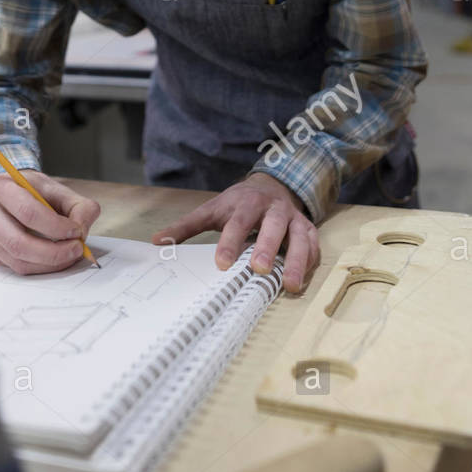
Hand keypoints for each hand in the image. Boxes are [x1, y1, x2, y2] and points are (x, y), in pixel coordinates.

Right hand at [0, 171, 99, 275]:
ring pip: (17, 260)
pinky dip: (40, 268)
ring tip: (69, 254)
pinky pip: (16, 267)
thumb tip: (81, 231)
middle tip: (76, 249)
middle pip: (18, 242)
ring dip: (49, 263)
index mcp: (1, 186)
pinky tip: (54, 258)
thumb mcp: (63, 191)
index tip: (76, 231)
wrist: (19, 195)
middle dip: (53, 252)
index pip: (27, 212)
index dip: (55, 226)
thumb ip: (80, 208)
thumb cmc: (39, 193)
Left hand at [151, 172, 318, 292]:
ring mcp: (293, 219)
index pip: (238, 222)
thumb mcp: (212, 210)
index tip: (222, 263)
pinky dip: (310, 262)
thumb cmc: (237, 204)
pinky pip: (314, 246)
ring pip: (299, 237)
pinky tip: (303, 280)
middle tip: (259, 269)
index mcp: (246, 202)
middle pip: (272, 226)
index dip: (230, 242)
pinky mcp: (309, 229)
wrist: (270, 186)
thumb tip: (157, 242)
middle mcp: (273, 208)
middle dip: (268, 247)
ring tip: (291, 285)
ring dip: (297, 260)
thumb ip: (186, 227)